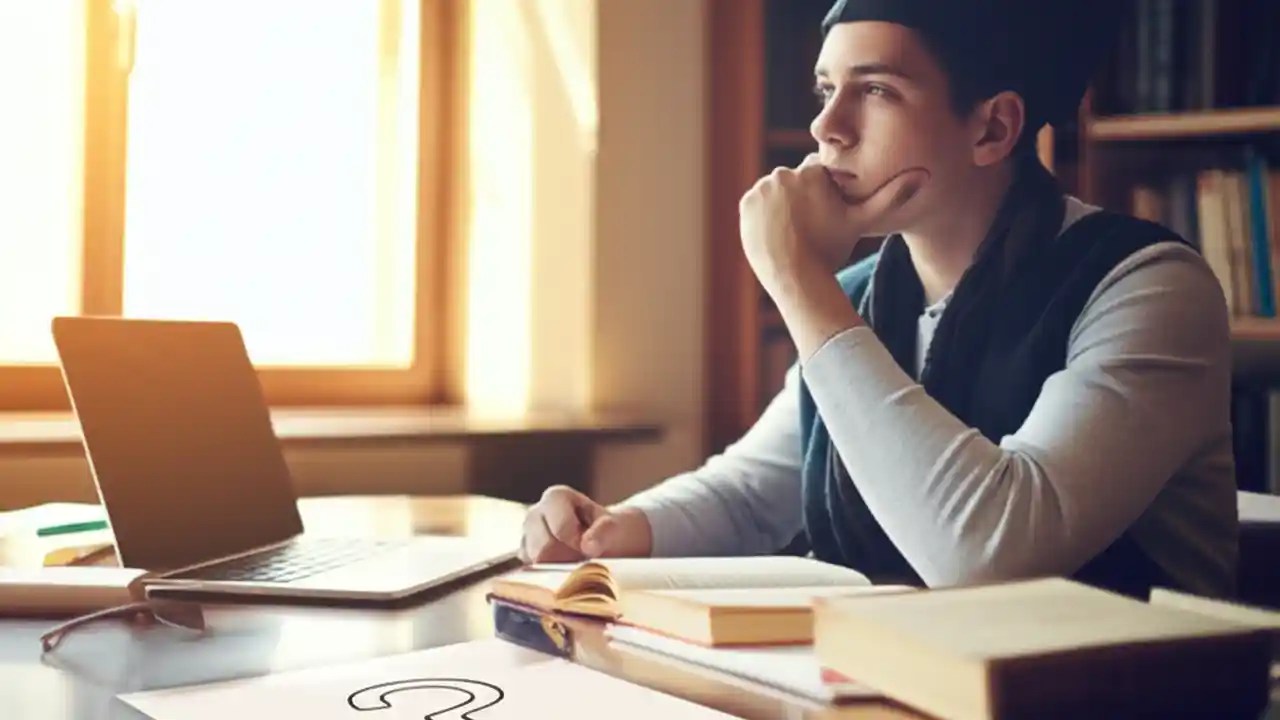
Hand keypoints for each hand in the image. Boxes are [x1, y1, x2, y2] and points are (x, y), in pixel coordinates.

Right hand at [519, 485, 653, 562]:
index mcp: (555, 498)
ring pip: (536, 563)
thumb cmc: (606, 530)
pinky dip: (550, 576)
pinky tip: (564, 569)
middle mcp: (534, 513)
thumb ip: (605, 531)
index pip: (560, 529)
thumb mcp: (613, 527)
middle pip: (543, 548)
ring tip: (575, 562)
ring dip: (558, 568)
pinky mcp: (525, 556)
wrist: (602, 540)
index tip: (590, 547)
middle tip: (583, 558)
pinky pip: (531, 573)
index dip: (578, 543)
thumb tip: (587, 546)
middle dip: (566, 558)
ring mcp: (526, 536)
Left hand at [739, 154, 928, 282]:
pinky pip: (757, 204)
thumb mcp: (863, 221)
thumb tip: (926, 175)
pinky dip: (765, 215)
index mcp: (812, 172)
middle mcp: (784, 174)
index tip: (823, 217)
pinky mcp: (746, 203)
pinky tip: (777, 232)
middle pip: (795, 183)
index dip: (822, 196)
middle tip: (807, 228)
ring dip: (782, 206)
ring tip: (792, 232)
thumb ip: (891, 196)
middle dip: (800, 201)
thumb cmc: (831, 249)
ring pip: (776, 193)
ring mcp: (762, 188)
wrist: (796, 277)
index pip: (818, 175)